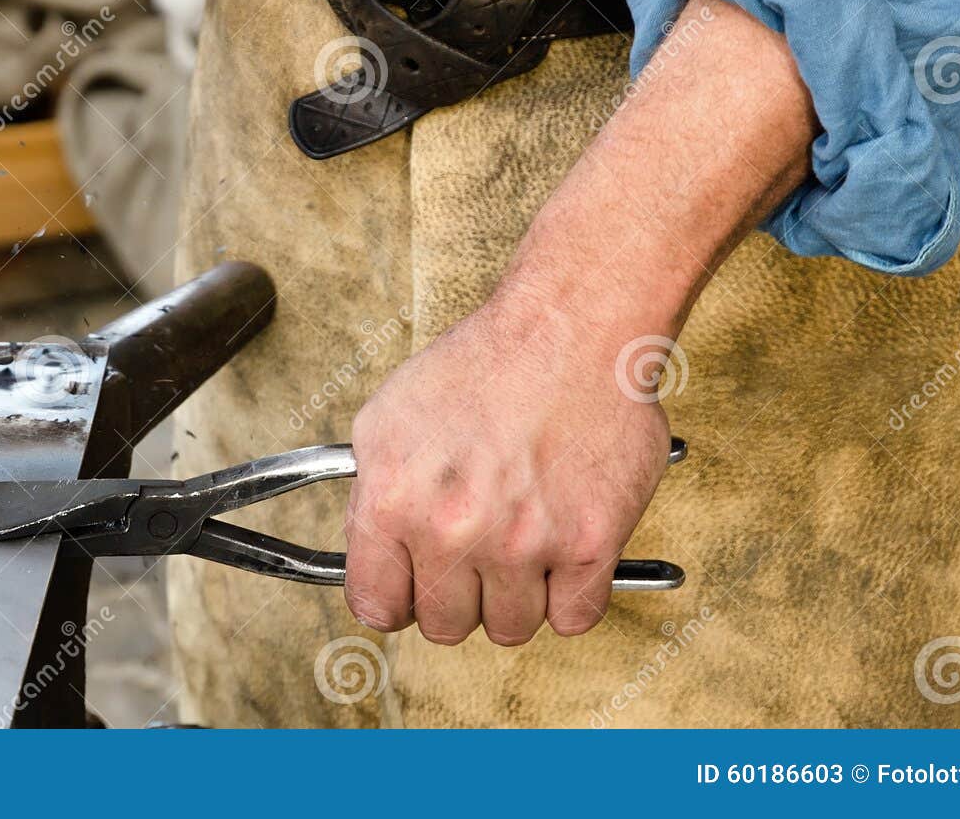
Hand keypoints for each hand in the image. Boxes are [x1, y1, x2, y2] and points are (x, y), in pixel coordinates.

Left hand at [344, 286, 671, 644]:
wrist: (569, 330)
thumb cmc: (483, 364)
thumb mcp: (386, 418)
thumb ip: (370, 494)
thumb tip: (369, 550)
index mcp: (394, 502)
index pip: (377, 606)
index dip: (395, 600)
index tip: (411, 590)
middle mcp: (452, 531)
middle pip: (444, 625)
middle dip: (456, 595)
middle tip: (472, 555)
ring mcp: (523, 544)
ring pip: (510, 628)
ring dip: (515, 597)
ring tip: (519, 544)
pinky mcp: (590, 545)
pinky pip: (574, 618)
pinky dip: (570, 594)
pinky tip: (563, 553)